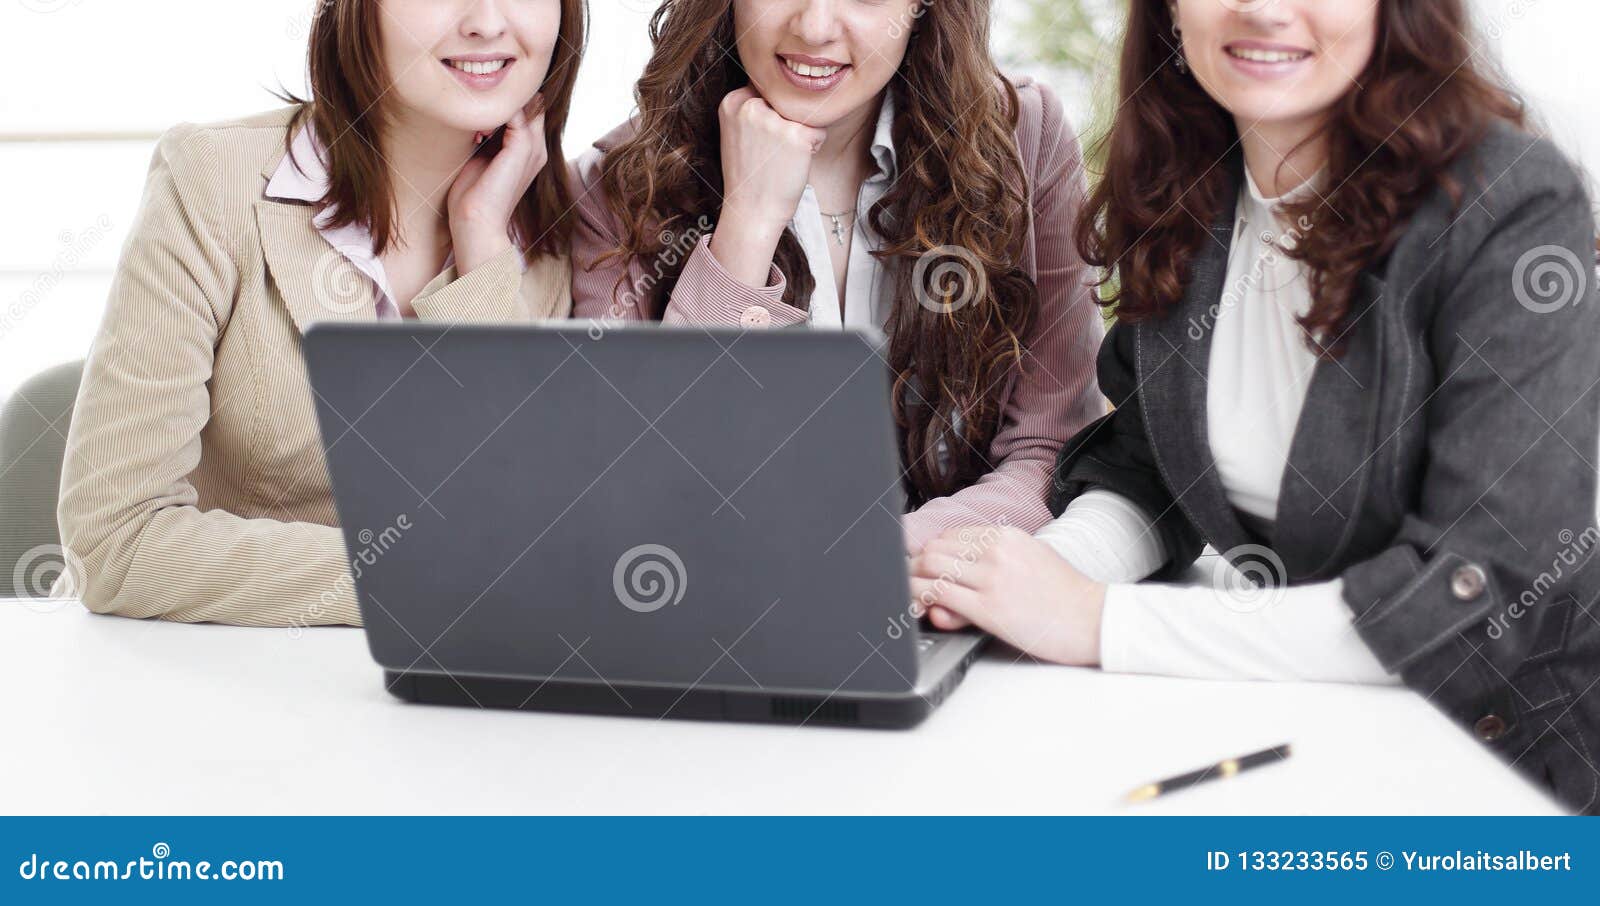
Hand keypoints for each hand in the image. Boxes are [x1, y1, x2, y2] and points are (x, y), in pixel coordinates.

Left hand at [447, 93, 547, 274]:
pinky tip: (477, 113)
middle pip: (532, 103)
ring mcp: (533, 148)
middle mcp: (537, 148)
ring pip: (526, 105)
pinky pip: (517, 113)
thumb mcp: (481, 157)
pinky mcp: (523, 148)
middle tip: (479, 89)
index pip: (528, 111)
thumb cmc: (473, 196)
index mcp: (529, 152)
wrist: (475, 222)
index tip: (482, 94)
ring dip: (502, 99)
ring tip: (477, 100)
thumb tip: (479, 113)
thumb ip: (487, 135)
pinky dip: (498, 108)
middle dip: (508, 93)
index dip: (508, 98)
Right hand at [708, 87, 826, 286]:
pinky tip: (794, 162)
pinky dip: (812, 146)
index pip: (766, 89)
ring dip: (800, 133)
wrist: (752, 211)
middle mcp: (750, 105)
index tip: (761, 138)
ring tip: (782, 156)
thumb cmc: (748, 175)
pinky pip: (818, 131)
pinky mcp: (797, 135)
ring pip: (803, 113)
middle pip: (786, 99)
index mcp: (732, 101)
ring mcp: (774, 119)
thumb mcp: (736, 132)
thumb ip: (751, 108)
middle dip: (786, 120)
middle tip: (772, 151)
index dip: (771, 113)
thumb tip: (782, 86)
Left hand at [909, 526, 1106, 665]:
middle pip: (935, 549)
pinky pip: (939, 596)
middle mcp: (997, 551)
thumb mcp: (1030, 560)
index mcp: (1007, 536)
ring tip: (913, 597)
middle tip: (913, 584)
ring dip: (913, 582)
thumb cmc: (1065, 595)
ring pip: (931, 568)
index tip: (928, 569)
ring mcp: (992, 578)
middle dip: (917, 567)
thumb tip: (956, 574)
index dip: (934, 553)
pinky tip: (920, 607)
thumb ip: (991, 562)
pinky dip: (921, 599)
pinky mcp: (989, 608)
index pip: (951, 536)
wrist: (1094, 619)